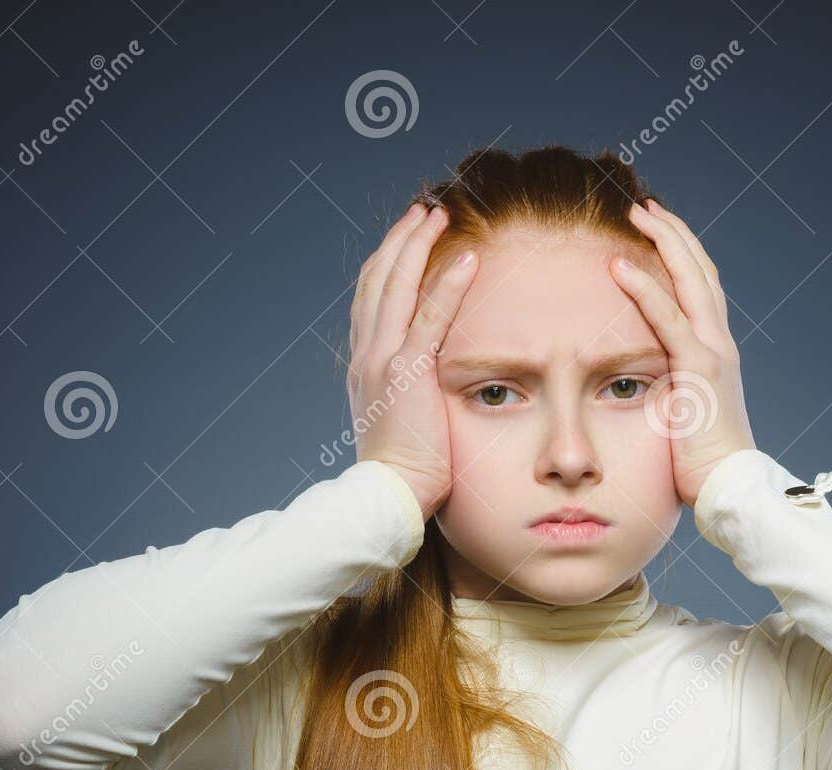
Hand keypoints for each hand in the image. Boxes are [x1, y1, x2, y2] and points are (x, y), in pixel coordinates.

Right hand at [347, 201, 478, 518]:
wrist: (385, 498)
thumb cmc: (400, 473)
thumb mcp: (397, 422)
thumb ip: (405, 394)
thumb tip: (425, 385)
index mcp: (364, 364)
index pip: (373, 298)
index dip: (389, 262)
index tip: (408, 238)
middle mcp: (366, 353)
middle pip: (379, 278)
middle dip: (401, 239)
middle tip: (424, 211)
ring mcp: (383, 360)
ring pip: (397, 285)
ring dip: (418, 245)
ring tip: (439, 215)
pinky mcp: (408, 373)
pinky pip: (430, 317)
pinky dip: (447, 284)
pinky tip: (467, 258)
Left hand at [609, 199, 756, 508]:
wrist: (732, 489)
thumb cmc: (702, 464)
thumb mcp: (680, 415)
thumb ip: (666, 390)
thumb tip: (635, 385)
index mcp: (715, 352)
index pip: (699, 289)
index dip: (679, 254)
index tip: (653, 229)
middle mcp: (720, 343)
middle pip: (699, 269)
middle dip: (672, 232)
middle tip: (643, 204)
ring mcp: (713, 352)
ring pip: (690, 279)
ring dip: (662, 241)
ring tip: (636, 212)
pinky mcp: (699, 369)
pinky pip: (667, 318)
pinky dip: (644, 288)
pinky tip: (619, 265)